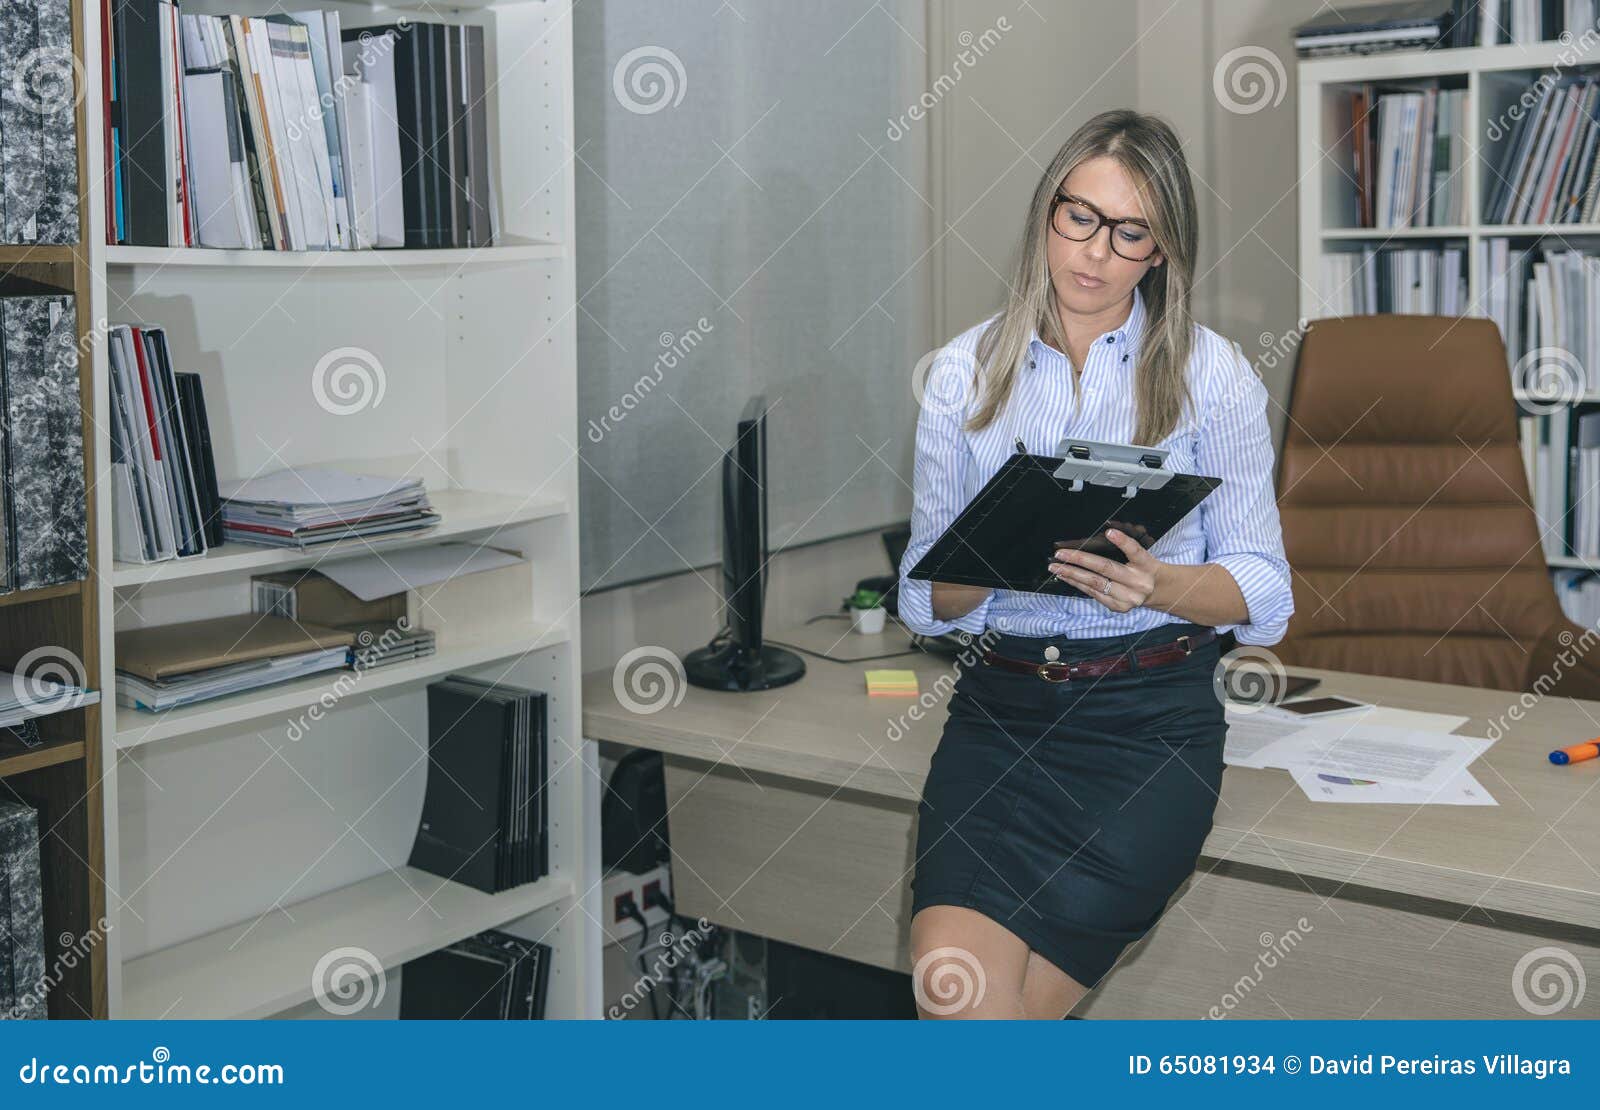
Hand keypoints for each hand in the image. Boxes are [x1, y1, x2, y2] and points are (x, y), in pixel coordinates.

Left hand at [1048, 528, 1163, 612]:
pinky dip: (1077, 584)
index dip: (1123, 541)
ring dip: (1072, 574)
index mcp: (1146, 565)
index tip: (1109, 532)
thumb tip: (1098, 537)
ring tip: (1056, 567)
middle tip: (1061, 553)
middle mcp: (1139, 582)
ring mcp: (1129, 597)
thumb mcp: (1141, 556)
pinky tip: (1066, 577)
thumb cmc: (1143, 568)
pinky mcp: (1119, 607)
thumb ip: (1125, 549)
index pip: (1135, 551)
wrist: (1157, 591)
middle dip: (1080, 559)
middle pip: (1106, 568)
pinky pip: (1093, 593)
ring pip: (1095, 583)